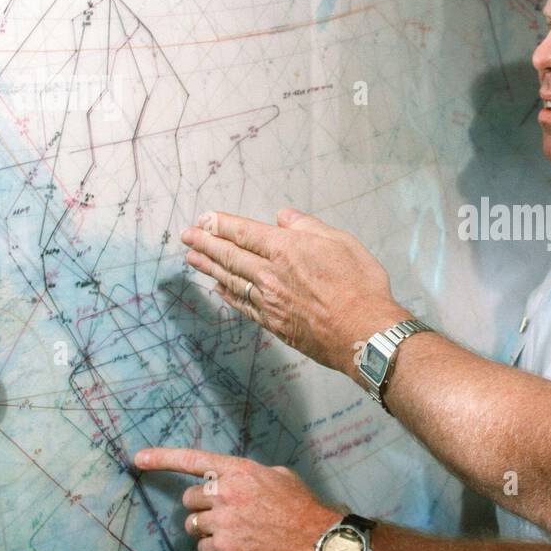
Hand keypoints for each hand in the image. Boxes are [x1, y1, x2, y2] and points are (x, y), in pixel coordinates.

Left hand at [135, 447, 339, 550]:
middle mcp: (223, 494)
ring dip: (207, 528)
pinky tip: (237, 548)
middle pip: (189, 499)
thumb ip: (249, 476)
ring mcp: (220, 523)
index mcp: (237, 471)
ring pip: (193, 525)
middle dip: (202, 506)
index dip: (162, 459)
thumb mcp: (278, 476)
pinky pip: (202, 548)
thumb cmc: (299, 507)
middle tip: (223, 513)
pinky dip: (215, 550)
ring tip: (233, 532)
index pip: (192, 460)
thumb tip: (235, 481)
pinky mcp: (220, 550)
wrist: (311, 541)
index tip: (138, 459)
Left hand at [181, 208, 407, 374]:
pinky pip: (243, 305)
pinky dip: (227, 295)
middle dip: (205, 244)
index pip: (245, 233)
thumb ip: (309, 227)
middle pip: (230, 256)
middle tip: (187, 236)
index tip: (204, 219)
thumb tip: (284, 216)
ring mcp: (269, 301)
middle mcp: (271, 275)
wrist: (364, 333)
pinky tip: (218, 289)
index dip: (222, 224)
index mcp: (286, 249)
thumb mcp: (342, 242)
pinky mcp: (274, 323)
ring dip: (209, 268)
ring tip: (192, 259)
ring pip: (231, 280)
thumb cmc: (360, 286)